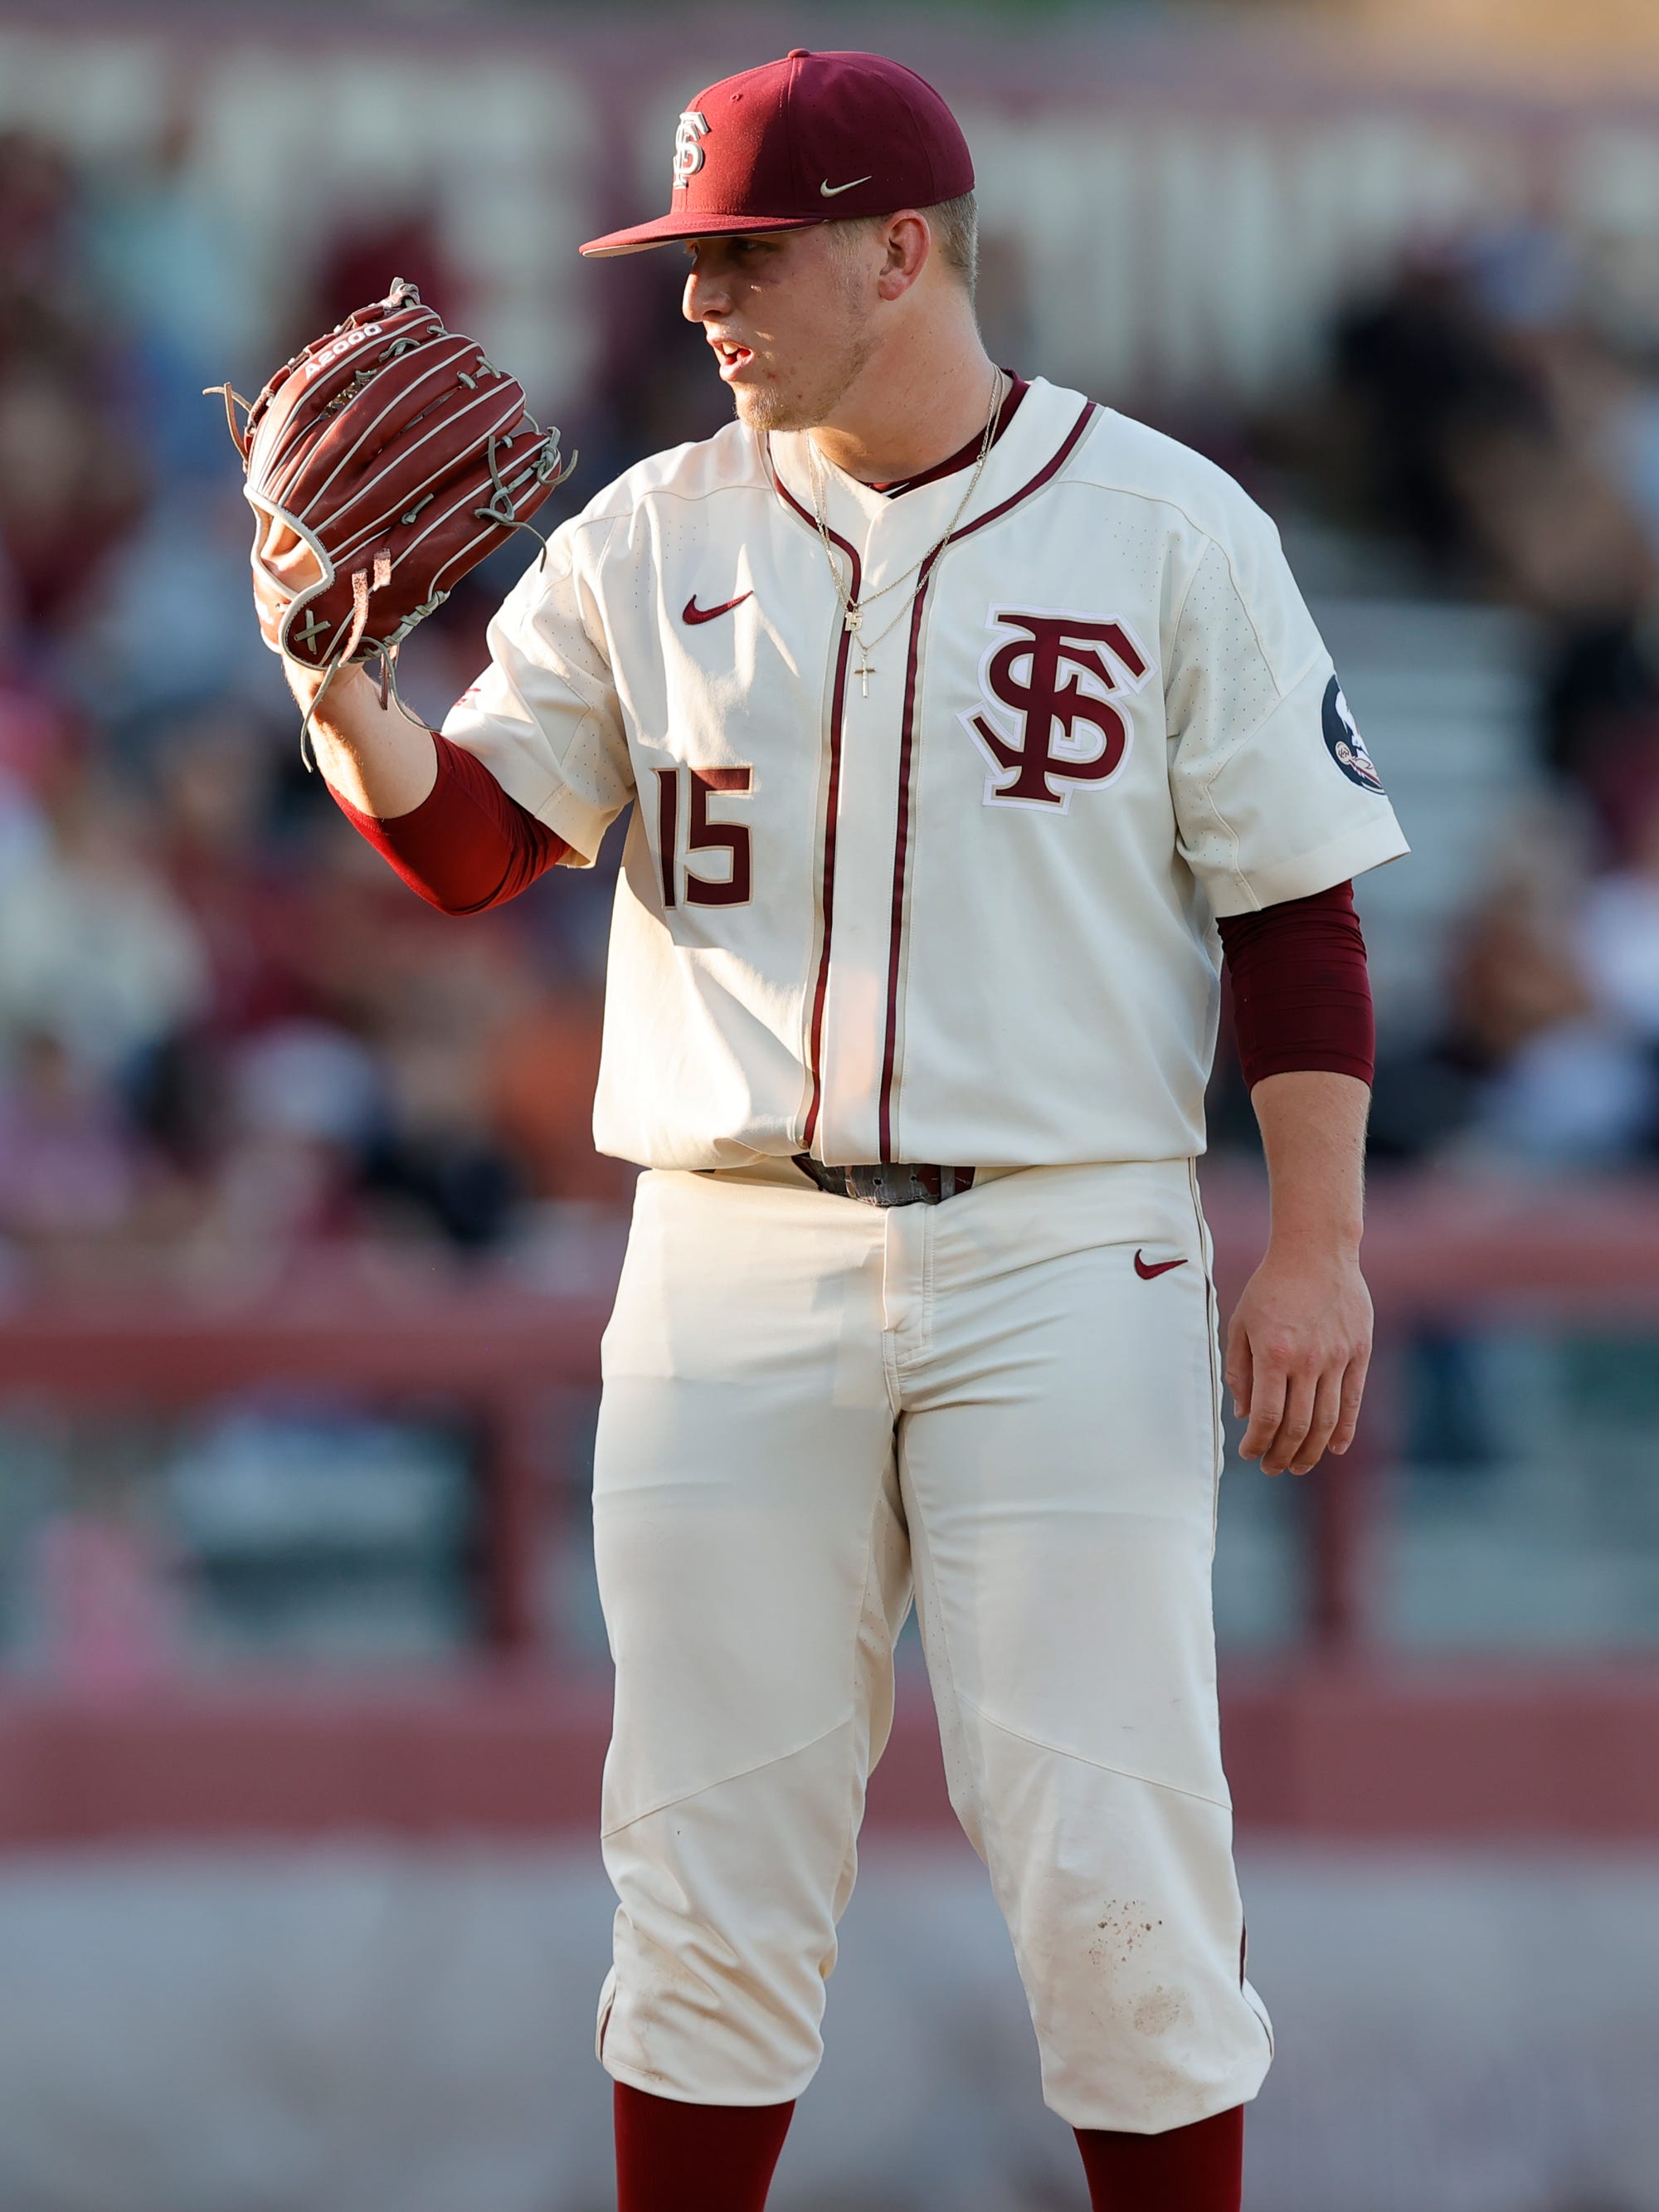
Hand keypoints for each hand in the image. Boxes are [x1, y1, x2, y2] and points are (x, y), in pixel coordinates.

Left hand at [1224, 1245, 1372, 1475]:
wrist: (1316, 1251)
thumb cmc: (1270, 1286)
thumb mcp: (1241, 1324)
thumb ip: (1240, 1371)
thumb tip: (1245, 1416)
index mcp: (1274, 1354)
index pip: (1267, 1416)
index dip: (1258, 1443)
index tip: (1249, 1454)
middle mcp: (1308, 1360)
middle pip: (1298, 1425)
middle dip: (1282, 1454)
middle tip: (1273, 1467)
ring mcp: (1337, 1358)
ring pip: (1327, 1420)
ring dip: (1311, 1450)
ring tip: (1298, 1465)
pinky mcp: (1359, 1353)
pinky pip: (1353, 1401)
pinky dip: (1344, 1430)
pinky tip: (1333, 1447)